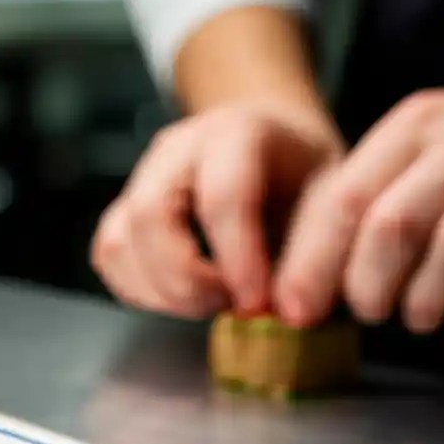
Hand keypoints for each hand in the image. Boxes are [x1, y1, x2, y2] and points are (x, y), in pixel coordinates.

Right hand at [92, 105, 342, 316]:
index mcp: (237, 131)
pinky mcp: (123, 208)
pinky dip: (140, 290)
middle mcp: (177, 147)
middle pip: (151, 215)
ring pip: (120, 241)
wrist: (277, 143)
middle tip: (229, 306)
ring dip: (162, 291)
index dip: (237, 259)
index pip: (222, 196)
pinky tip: (184, 298)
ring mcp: (142, 176)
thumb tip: (287, 312)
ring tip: (212, 301)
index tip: (257, 304)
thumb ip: (314, 253)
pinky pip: (109, 256)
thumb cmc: (305, 174)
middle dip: (187, 280)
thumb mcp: (334, 200)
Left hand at [276, 87, 443, 335]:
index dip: (313, 264)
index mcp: (416, 127)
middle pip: (393, 225)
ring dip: (425, 297)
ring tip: (417, 319)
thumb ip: (366, 204)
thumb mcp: (422, 154)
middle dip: (369, 285)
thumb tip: (298, 285)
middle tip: (370, 313)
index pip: (345, 200)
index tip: (295, 312)